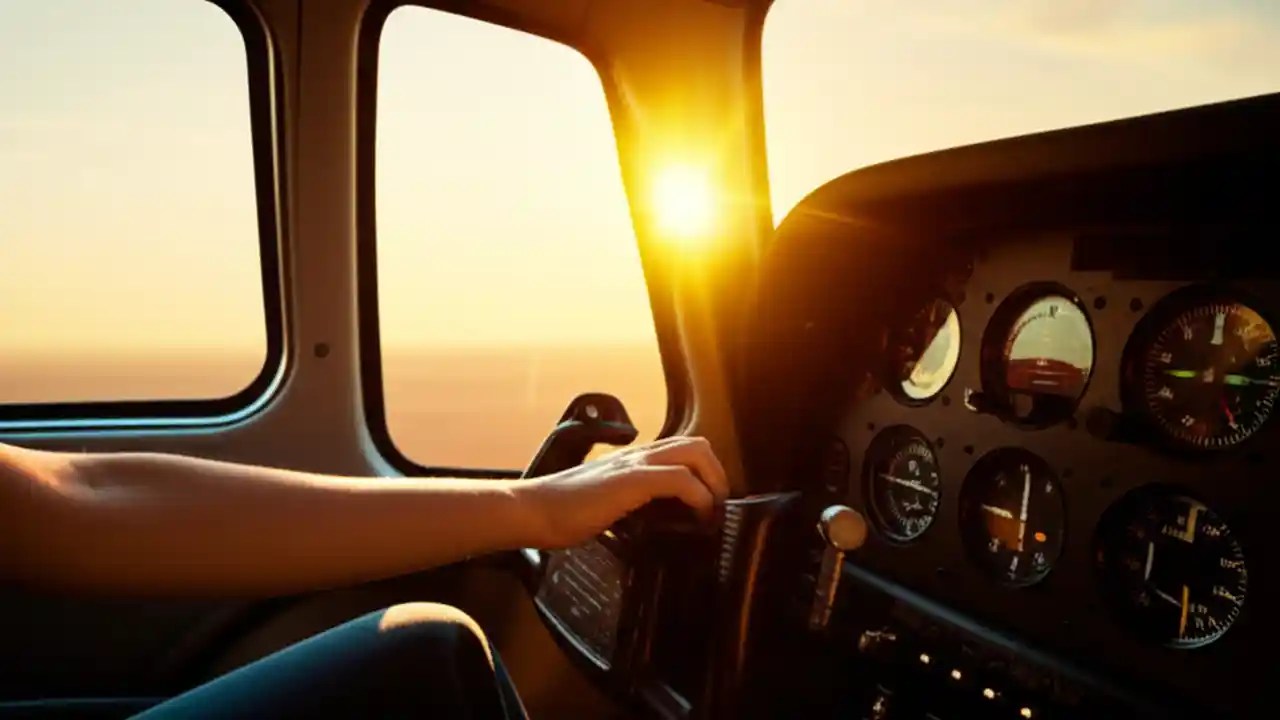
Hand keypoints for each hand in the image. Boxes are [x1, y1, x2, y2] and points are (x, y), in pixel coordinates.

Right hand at [515, 436, 728, 549]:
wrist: (533, 510)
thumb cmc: (561, 512)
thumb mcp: (606, 504)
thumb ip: (630, 505)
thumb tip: (653, 524)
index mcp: (631, 460)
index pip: (681, 450)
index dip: (703, 473)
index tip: (708, 504)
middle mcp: (636, 454)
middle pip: (697, 444)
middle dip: (716, 474)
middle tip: (715, 506)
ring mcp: (634, 464)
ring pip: (695, 452)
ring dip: (713, 482)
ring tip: (711, 511)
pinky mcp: (630, 480)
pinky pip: (680, 479)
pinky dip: (699, 497)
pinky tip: (697, 517)